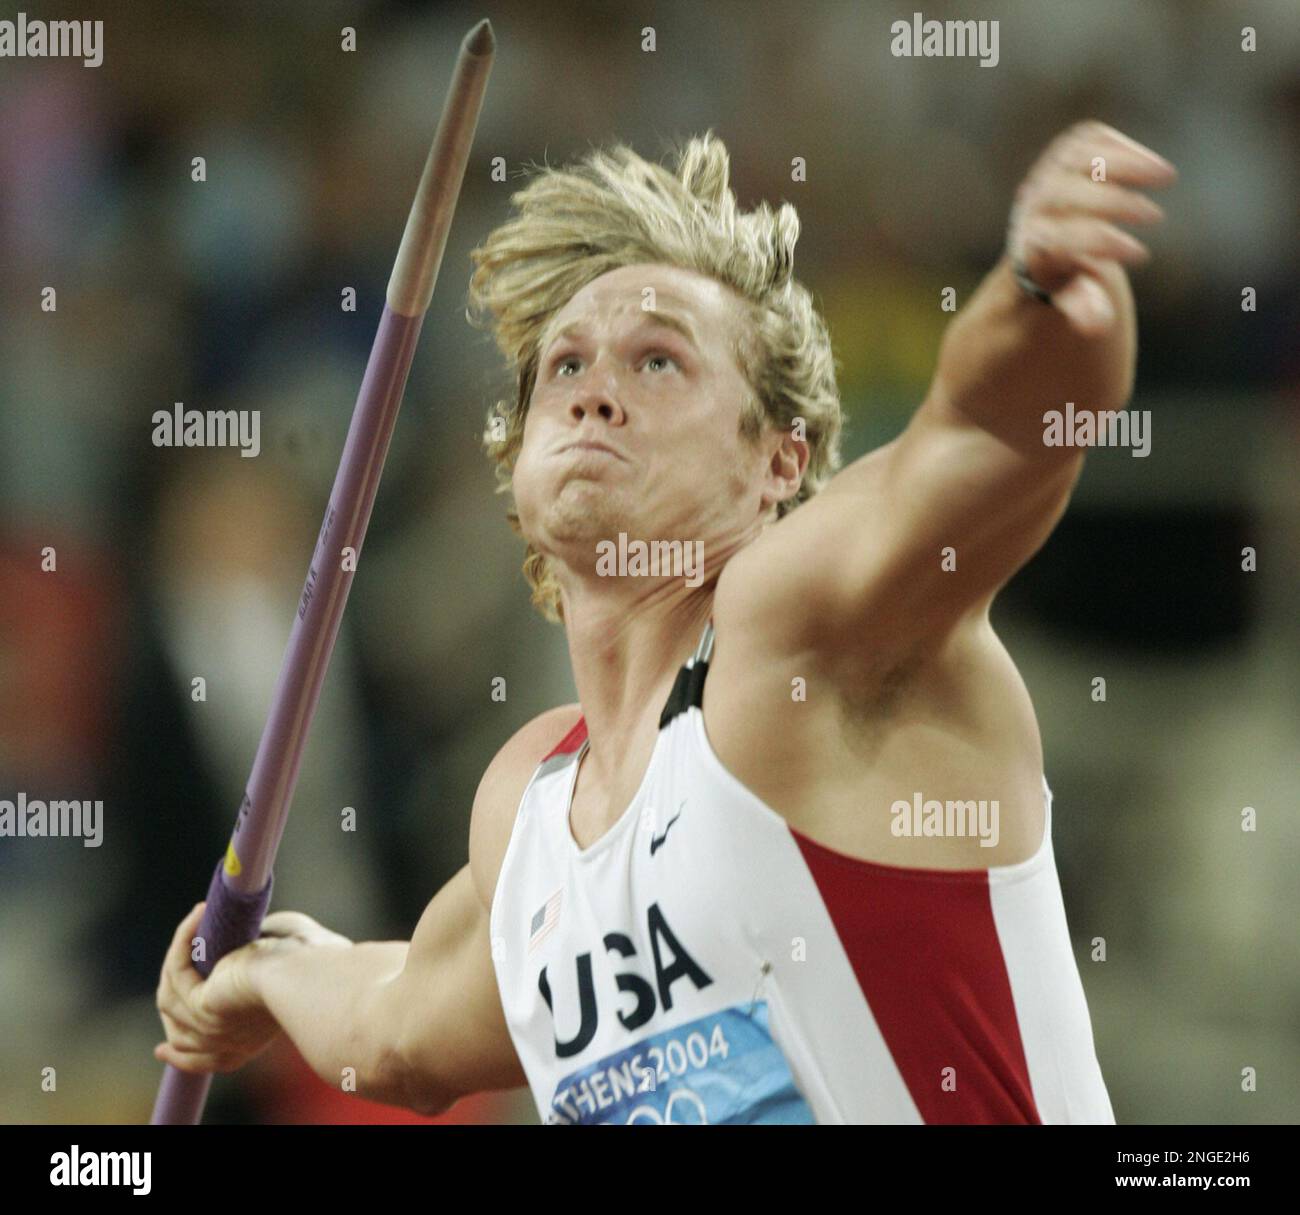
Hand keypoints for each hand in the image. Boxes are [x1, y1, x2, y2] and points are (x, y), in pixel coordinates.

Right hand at [153, 902, 349, 1073]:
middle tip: (169, 969)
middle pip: (181, 1036)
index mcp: (250, 1040)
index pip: (207, 1059)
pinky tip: (199, 913)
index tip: (161, 1049)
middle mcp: (228, 1044)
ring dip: (179, 954)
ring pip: (170, 998)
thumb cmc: (312, 962)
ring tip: (199, 915)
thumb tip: (254, 933)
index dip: (182, 1055)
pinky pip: (177, 970)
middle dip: (168, 1008)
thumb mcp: (284, 960)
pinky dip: (183, 940)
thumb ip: (263, 953)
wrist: (311, 973)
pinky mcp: (198, 1007)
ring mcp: (208, 1030)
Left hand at [1007, 120, 1176, 337]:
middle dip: (1111, 204)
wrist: (1036, 243)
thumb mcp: (1069, 297)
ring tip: (1165, 176)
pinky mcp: (1062, 155)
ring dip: (1123, 162)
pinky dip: (1118, 144)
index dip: (1097, 243)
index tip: (1138, 254)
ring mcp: (1046, 175)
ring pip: (1078, 157)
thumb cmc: (1058, 277)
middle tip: (1154, 218)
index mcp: (1030, 245)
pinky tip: (1149, 164)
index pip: (1058, 238)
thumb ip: (1082, 307)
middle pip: (1065, 195)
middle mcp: (1032, 207)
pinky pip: (1086, 138)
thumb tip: (1098, 326)